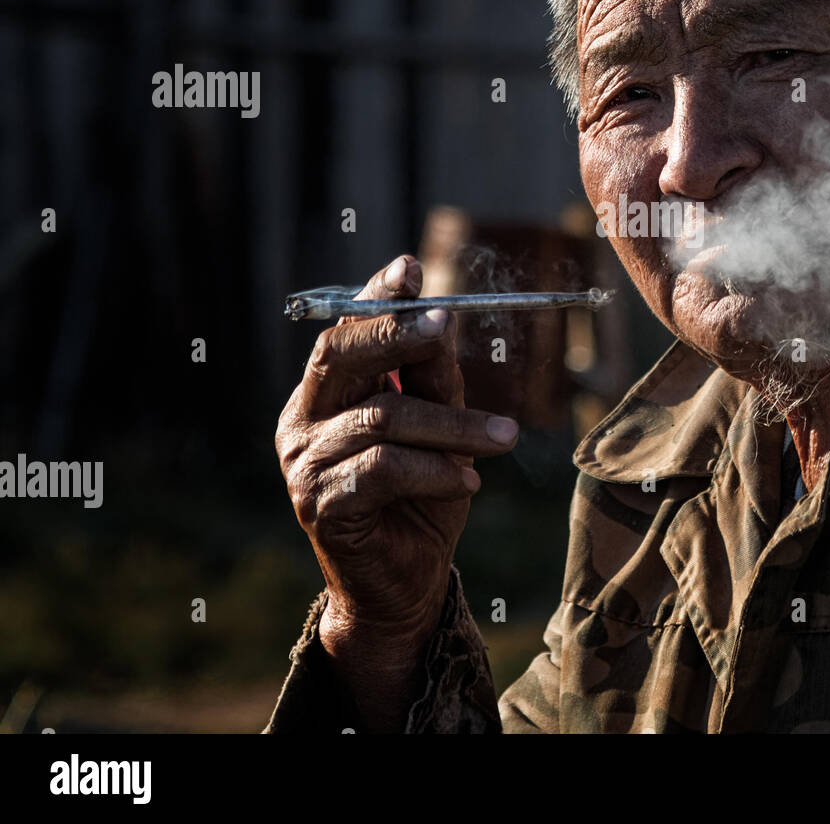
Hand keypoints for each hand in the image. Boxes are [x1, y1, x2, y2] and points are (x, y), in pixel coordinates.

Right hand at [275, 254, 518, 725]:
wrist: (403, 584)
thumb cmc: (422, 498)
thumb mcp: (437, 428)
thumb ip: (432, 379)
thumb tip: (442, 318)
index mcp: (326, 393)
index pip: (345, 330)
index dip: (377, 297)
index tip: (411, 268)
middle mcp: (302, 420)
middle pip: (343, 355)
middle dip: (399, 334)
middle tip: (446, 327)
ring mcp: (304, 463)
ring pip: (382, 417)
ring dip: (452, 423)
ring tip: (504, 437)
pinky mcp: (321, 504)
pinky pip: (383, 469)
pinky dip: (434, 468)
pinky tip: (468, 480)